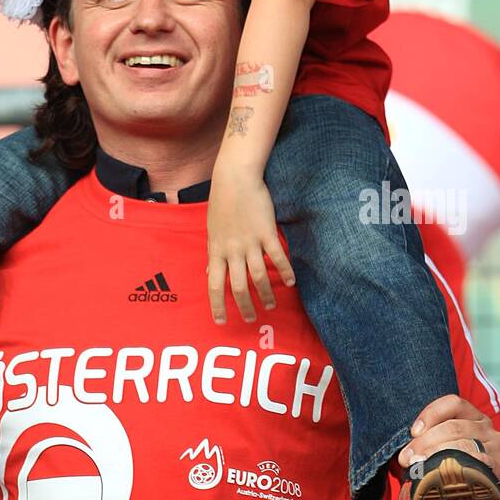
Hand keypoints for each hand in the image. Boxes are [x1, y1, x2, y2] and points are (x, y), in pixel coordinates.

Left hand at [207, 170, 295, 323]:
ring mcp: (250, 242)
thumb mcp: (212, 230)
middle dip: (245, 306)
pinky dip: (286, 271)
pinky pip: (278, 257)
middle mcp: (232, 250)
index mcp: (216, 250)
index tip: (220, 322)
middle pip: (238, 286)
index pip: (214, 284)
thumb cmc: (222, 202)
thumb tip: (207, 272)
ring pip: (259, 276)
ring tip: (271, 306)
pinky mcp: (266, 232)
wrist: (234, 178)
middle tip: (251, 319)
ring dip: (266, 294)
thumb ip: (213, 253)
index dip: (217, 305)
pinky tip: (292, 282)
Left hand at [399, 394, 499, 499]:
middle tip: (406, 459)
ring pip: (463, 444)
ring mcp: (496, 449)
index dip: (431, 413)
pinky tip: (444, 477)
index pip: (453, 403)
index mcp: (472, 418)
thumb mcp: (449, 450)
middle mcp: (486, 429)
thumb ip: (430, 444)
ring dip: (436, 454)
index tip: (412, 431)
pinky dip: (459, 468)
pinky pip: (480, 464)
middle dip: (425, 441)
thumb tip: (400, 452)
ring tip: (418, 469)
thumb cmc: (462, 473)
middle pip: (453, 426)